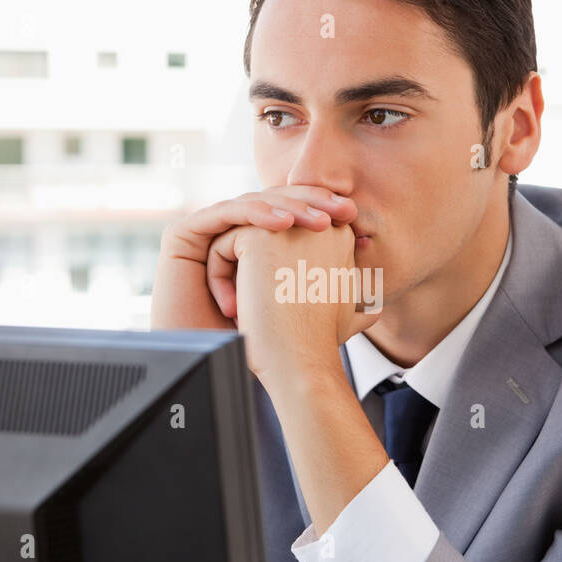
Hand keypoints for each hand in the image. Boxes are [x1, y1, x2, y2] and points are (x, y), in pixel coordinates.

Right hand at [149, 186, 356, 330]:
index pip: (291, 211)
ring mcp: (207, 230)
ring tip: (318, 222)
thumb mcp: (310, 312)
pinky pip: (224, 214)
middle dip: (311, 202)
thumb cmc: (262, 342)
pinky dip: (256, 215)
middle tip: (343, 211)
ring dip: (289, 208)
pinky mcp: (185, 234)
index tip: (355, 218)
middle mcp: (231, 230)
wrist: (219, 359)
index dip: (323, 209)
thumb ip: (338, 294)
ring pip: (253, 204)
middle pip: (274, 203)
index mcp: (256, 240)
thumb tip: (376, 286)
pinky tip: (283, 224)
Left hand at [207, 222, 381, 383]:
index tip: (281, 309)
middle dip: (252, 272)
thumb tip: (375, 307)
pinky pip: (222, 245)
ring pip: (240, 239)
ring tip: (244, 310)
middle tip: (258, 310)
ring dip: (235, 277)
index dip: (276, 274)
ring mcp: (289, 226)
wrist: (302, 360)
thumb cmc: (320, 344)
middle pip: (263, 235)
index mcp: (339, 236)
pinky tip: (236, 308)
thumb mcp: (351, 316)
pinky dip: (220, 279)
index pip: (286, 240)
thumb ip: (361, 301)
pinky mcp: (257, 236)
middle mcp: (318, 222)